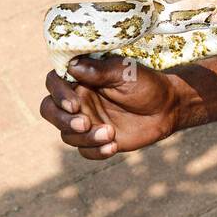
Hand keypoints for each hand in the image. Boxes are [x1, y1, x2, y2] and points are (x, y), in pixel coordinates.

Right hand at [39, 58, 181, 159]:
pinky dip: (95, 151)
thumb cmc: (146, 84)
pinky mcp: (95, 140)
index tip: (75, 104)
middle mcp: (78, 100)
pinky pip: (84, 151)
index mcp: (81, 79)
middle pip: (49, 111)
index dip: (58, 94)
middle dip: (62, 120)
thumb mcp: (125, 72)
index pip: (54, 83)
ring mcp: (85, 121)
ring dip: (86, 137)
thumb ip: (99, 71)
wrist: (167, 108)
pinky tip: (113, 146)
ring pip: (67, 134)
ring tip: (110, 134)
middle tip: (85, 123)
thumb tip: (72, 65)